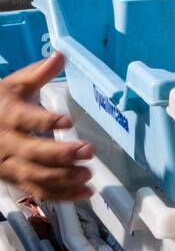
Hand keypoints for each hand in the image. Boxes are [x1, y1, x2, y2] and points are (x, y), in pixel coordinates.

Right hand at [0, 53, 93, 201]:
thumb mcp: (14, 86)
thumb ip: (38, 74)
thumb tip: (60, 55)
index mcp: (6, 115)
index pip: (24, 119)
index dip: (45, 120)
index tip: (67, 120)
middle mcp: (5, 143)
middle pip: (32, 152)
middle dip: (61, 153)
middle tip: (89, 150)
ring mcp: (8, 165)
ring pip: (35, 175)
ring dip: (63, 177)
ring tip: (88, 174)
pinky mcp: (15, 179)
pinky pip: (38, 190)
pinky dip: (61, 195)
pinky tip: (85, 192)